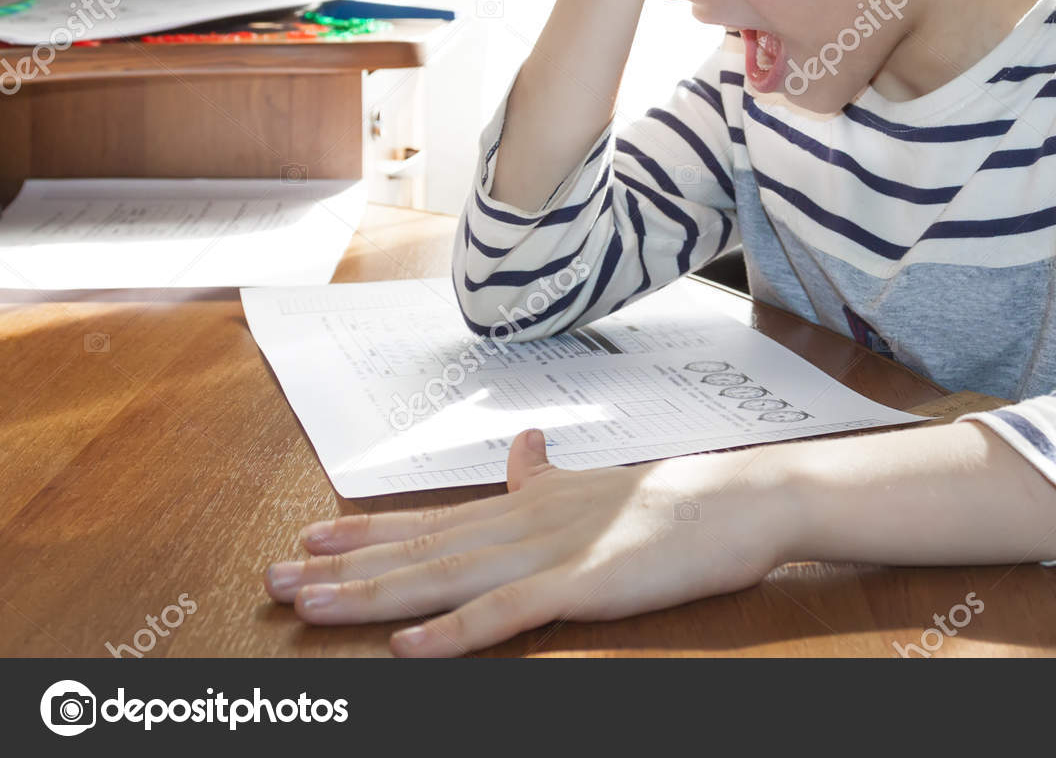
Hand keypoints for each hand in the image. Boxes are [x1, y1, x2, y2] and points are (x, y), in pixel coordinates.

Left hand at [262, 429, 785, 656]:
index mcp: (528, 504)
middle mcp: (524, 521)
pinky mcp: (585, 581)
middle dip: (342, 566)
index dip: (367, 530)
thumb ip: (549, 475)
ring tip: (309, 606)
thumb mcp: (598, 484)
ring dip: (372, 594)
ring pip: (445, 576)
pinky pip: (510, 611)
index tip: (308, 535)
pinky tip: (409, 647)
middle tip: (274, 577)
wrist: (742, 499)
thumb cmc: (674, 502)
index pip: (431, 518)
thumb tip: (520, 449)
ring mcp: (551, 550)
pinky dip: (456, 630)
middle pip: (419, 548)